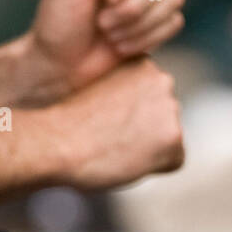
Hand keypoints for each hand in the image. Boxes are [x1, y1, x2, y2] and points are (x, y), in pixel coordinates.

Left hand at [20, 0, 185, 101]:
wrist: (61, 68)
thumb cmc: (58, 22)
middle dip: (133, 9)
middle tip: (103, 25)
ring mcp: (146, 1)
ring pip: (173, 0)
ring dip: (141, 26)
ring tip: (111, 38)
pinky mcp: (155, 26)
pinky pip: (175, 23)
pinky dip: (150, 39)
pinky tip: (123, 48)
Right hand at [45, 57, 183, 190]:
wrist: (57, 141)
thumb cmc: (71, 122)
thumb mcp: (104, 90)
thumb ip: (130, 95)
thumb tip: (148, 116)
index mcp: (143, 63)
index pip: (154, 101)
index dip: (130, 118)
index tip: (107, 119)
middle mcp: (163, 79)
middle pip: (165, 120)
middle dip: (145, 132)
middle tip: (112, 134)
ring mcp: (171, 107)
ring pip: (171, 141)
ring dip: (150, 149)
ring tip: (117, 144)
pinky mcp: (174, 137)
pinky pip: (172, 162)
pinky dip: (154, 168)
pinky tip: (128, 158)